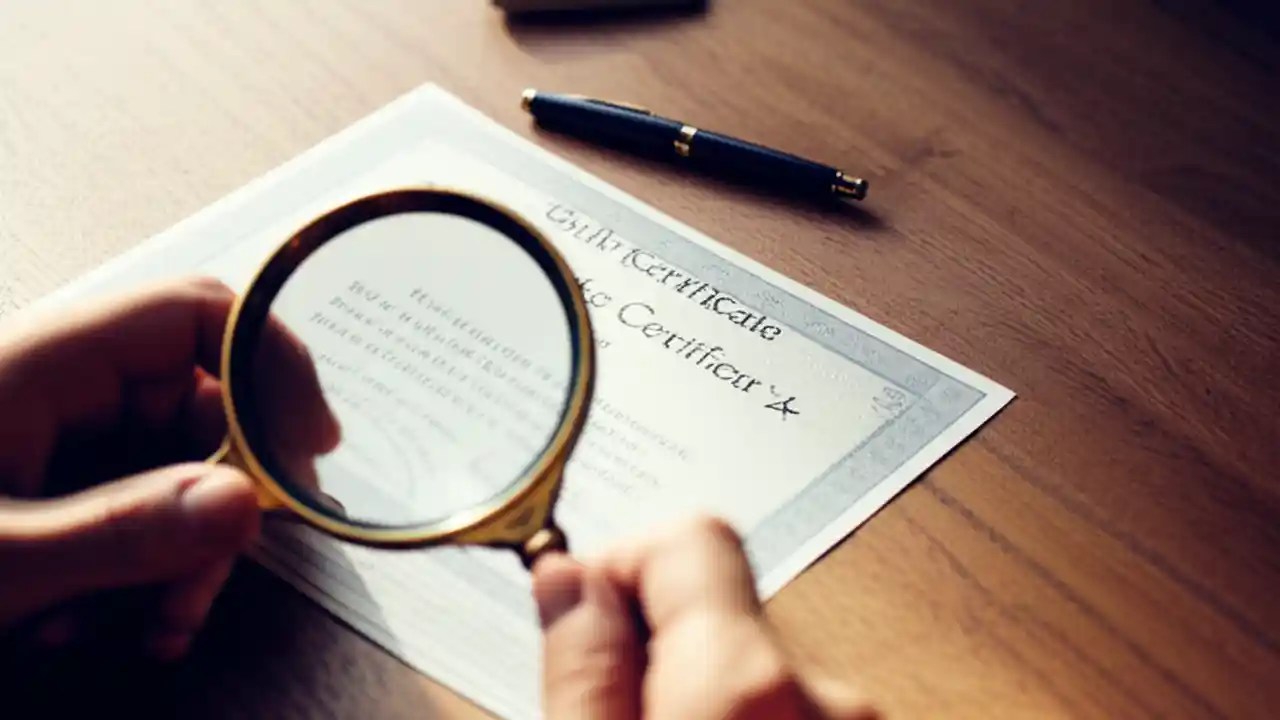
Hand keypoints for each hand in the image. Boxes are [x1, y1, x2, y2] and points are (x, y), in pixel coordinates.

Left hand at [0, 277, 331, 659]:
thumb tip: (242, 502)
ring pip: (188, 475)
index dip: (272, 361)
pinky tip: (119, 623)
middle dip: (225, 504)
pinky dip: (156, 575)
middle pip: (206, 409)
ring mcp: (69, 442)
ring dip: (188, 559)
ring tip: (148, 625)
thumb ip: (113, 531)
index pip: (197, 313)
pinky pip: (152, 514)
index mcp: (44, 361)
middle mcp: (67, 389)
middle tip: (207, 580)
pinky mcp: (65, 491)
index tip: (312, 441)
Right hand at [533, 517, 877, 718]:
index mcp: (745, 684)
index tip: (587, 631)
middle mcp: (826, 691)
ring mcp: (858, 719)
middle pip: (722, 597)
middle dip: (658, 640)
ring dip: (703, 688)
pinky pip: (790, 700)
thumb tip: (569, 580)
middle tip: (618, 710)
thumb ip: (584, 674)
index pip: (691, 534)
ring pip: (754, 658)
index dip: (622, 567)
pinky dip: (745, 716)